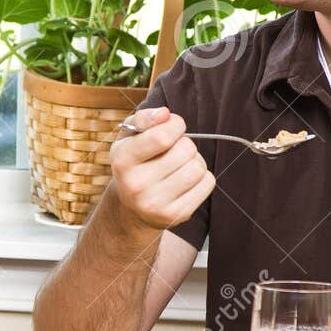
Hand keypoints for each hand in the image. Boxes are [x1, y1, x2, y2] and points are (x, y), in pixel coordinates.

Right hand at [107, 105, 214, 233]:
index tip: (173, 127)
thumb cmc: (135, 163)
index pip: (162, 137)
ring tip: (179, 166)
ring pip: (199, 167)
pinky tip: (185, 182)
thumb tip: (165, 115)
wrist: (132, 210)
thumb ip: (145, 119)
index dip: (175, 125)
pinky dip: (202, 178)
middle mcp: (136, 185)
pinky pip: (208, 183)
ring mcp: (156, 204)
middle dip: (185, 144)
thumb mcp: (129, 137)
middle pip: (186, 150)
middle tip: (173, 152)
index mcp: (122, 160)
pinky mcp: (176, 216)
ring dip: (194, 161)